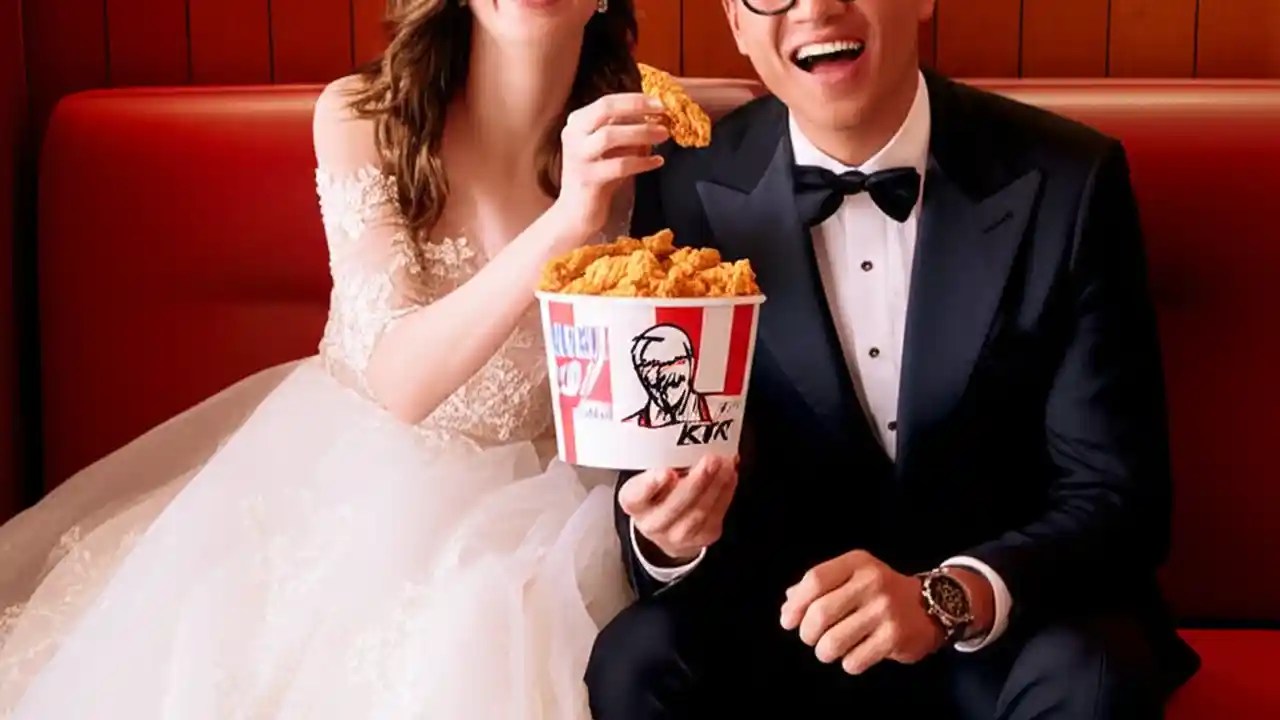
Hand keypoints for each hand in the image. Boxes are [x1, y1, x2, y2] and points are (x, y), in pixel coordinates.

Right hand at [552, 93, 668, 239]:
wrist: (577, 212)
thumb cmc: (599, 176)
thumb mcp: (611, 148)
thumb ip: (626, 130)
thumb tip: (656, 114)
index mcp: (577, 122)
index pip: (607, 101)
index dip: (635, 100)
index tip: (660, 101)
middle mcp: (573, 135)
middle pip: (605, 110)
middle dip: (637, 108)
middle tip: (664, 113)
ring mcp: (578, 157)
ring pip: (610, 136)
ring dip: (641, 133)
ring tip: (664, 135)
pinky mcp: (587, 179)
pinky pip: (619, 166)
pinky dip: (642, 161)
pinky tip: (658, 161)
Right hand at [619, 454, 737, 563]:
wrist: (666, 527)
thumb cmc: (658, 491)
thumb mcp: (650, 476)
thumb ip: (662, 462)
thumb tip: (690, 436)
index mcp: (634, 503)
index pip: (637, 496)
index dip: (651, 485)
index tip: (666, 471)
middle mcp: (651, 523)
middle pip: (674, 505)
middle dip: (696, 482)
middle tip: (710, 460)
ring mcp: (676, 536)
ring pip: (699, 511)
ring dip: (716, 485)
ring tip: (726, 463)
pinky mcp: (701, 538)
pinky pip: (716, 515)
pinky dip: (726, 492)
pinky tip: (730, 474)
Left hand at [779, 550, 945, 674]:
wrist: (932, 606)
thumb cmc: (881, 592)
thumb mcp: (853, 576)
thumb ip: (819, 586)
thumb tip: (788, 605)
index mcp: (857, 563)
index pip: (815, 580)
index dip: (796, 604)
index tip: (787, 621)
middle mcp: (872, 582)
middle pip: (820, 613)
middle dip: (807, 632)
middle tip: (810, 638)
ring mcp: (885, 610)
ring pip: (834, 641)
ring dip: (824, 652)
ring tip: (828, 650)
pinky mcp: (894, 637)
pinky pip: (855, 659)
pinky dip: (848, 663)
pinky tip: (854, 655)